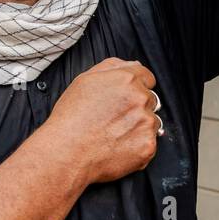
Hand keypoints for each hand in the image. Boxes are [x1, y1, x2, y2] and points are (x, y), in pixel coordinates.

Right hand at [40, 58, 161, 184]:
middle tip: (115, 118)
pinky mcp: (148, 146)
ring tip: (114, 134)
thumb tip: (132, 65)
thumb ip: (112, 67)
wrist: (66, 154)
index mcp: (126, 80)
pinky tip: (118, 146)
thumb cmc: (71, 119)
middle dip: (137, 107)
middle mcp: (140, 99)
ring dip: (139, 126)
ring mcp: (146, 123)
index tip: (127, 98)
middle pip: (150, 99)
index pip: (147, 77)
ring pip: (152, 121)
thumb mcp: (84, 81)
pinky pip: (150, 143)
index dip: (136, 87)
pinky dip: (137, 146)